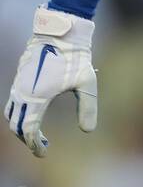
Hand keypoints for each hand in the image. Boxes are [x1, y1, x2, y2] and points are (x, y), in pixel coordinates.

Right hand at [6, 6, 98, 157]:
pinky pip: (12, 102)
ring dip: (20, 127)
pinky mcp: (19, 78)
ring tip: (37, 134)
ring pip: (10, 114)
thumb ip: (88, 108)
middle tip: (42, 146)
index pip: (29, 130)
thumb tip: (88, 131)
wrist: (60, 32)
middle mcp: (23, 92)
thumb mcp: (87, 84)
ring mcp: (18, 84)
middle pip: (16, 126)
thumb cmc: (76, 57)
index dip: (34, 145)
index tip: (43, 154)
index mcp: (37, 97)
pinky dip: (18, 114)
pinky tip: (33, 115)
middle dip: (26, 139)